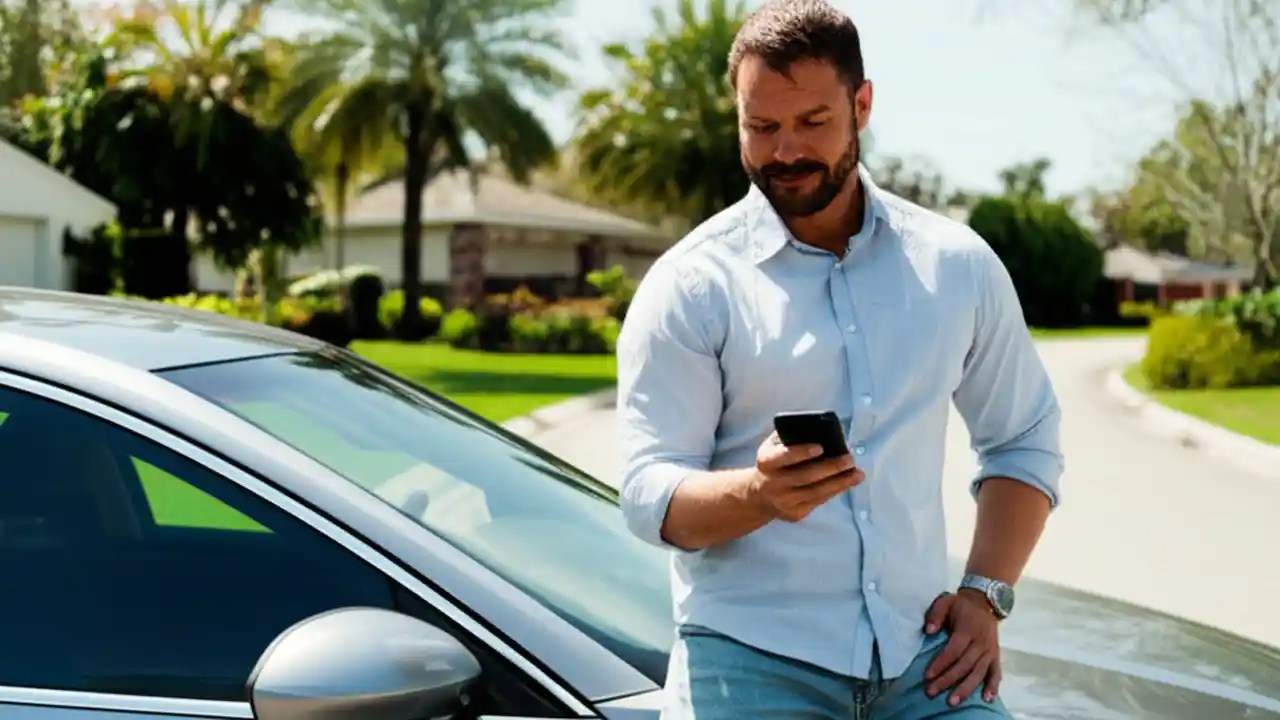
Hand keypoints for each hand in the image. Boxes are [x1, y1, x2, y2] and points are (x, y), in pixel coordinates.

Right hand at [747, 433, 864, 522]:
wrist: (760, 494)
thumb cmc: (775, 462)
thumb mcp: (774, 446)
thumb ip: (790, 436)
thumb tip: (818, 430)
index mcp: (766, 462)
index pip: (783, 457)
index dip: (801, 452)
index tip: (821, 447)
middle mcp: (772, 484)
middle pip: (804, 477)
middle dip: (829, 468)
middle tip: (849, 459)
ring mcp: (783, 501)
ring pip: (815, 492)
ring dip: (839, 483)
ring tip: (857, 473)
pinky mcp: (794, 514)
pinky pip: (818, 502)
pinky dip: (834, 491)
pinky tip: (847, 482)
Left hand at [922, 590, 1001, 705]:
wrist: (985, 602)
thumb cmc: (960, 605)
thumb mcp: (945, 602)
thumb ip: (935, 614)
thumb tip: (928, 630)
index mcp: (967, 630)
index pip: (953, 650)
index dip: (940, 663)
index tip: (927, 676)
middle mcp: (980, 643)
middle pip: (964, 665)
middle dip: (947, 680)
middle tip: (931, 692)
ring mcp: (990, 651)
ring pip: (978, 673)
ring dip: (966, 689)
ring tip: (953, 701)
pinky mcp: (996, 656)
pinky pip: (996, 673)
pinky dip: (993, 686)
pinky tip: (987, 699)